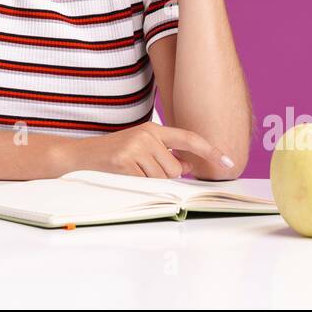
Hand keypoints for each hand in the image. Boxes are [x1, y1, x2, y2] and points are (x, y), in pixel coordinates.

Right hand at [59, 122, 233, 177]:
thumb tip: (188, 166)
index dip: (210, 150)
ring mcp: (136, 147)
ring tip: (132, 170)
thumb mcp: (142, 147)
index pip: (189, 138)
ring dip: (150, 180)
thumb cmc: (116, 153)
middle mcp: (147, 134)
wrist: (84, 154)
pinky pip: (146, 182)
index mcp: (154, 128)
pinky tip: (125, 173)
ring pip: (162, 177)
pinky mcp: (125, 162)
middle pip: (175, 167)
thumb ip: (166, 154)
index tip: (227, 161)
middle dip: (164, 175)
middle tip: (144, 169)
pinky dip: (138, 183)